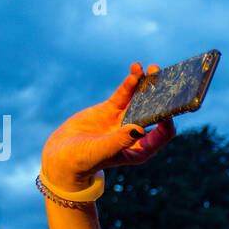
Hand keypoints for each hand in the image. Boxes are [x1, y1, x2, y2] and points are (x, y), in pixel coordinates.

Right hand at [40, 63, 176, 189]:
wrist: (61, 156)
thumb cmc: (81, 161)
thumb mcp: (100, 151)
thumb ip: (119, 141)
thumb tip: (140, 129)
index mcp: (139, 150)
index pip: (162, 134)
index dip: (168, 120)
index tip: (168, 106)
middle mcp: (135, 134)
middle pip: (155, 113)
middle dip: (161, 97)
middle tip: (163, 79)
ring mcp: (123, 121)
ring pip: (140, 100)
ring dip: (147, 85)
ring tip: (152, 68)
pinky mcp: (110, 110)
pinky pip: (124, 95)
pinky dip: (130, 83)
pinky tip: (135, 71)